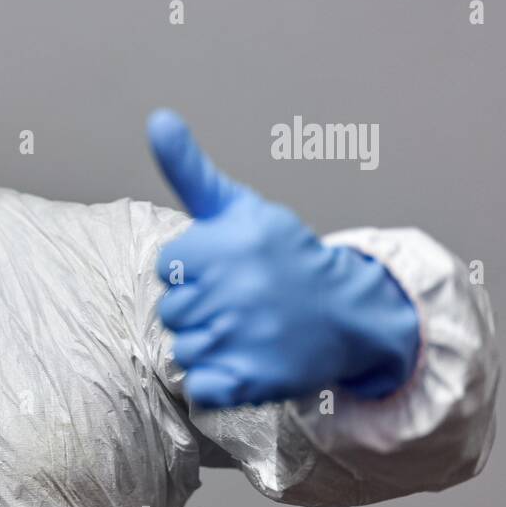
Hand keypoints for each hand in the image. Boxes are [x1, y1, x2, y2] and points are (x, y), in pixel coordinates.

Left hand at [146, 109, 418, 408]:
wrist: (349, 310)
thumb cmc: (283, 255)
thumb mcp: (238, 206)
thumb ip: (190, 168)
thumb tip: (156, 119)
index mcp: (222, 246)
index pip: (166, 269)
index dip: (192, 270)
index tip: (227, 267)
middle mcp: (231, 291)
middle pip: (172, 311)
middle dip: (200, 307)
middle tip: (242, 301)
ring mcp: (241, 337)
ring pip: (183, 349)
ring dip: (210, 344)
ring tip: (248, 330)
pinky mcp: (251, 379)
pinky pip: (201, 387)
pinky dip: (217, 381)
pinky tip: (245, 362)